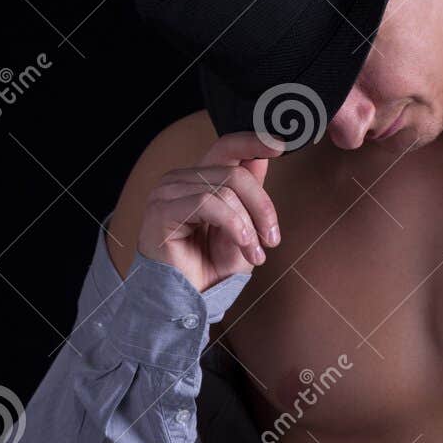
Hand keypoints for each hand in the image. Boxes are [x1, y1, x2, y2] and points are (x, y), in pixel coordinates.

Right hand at [137, 131, 283, 292]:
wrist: (188, 301)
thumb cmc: (211, 268)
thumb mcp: (244, 229)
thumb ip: (250, 194)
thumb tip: (264, 156)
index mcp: (199, 179)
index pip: (227, 147)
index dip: (254, 141)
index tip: (280, 145)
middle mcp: (181, 180)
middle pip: (235, 172)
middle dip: (263, 207)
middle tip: (272, 239)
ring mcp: (168, 192)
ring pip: (225, 189)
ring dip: (249, 224)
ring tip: (255, 253)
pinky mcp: (162, 209)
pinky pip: (208, 203)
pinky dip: (234, 225)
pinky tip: (243, 246)